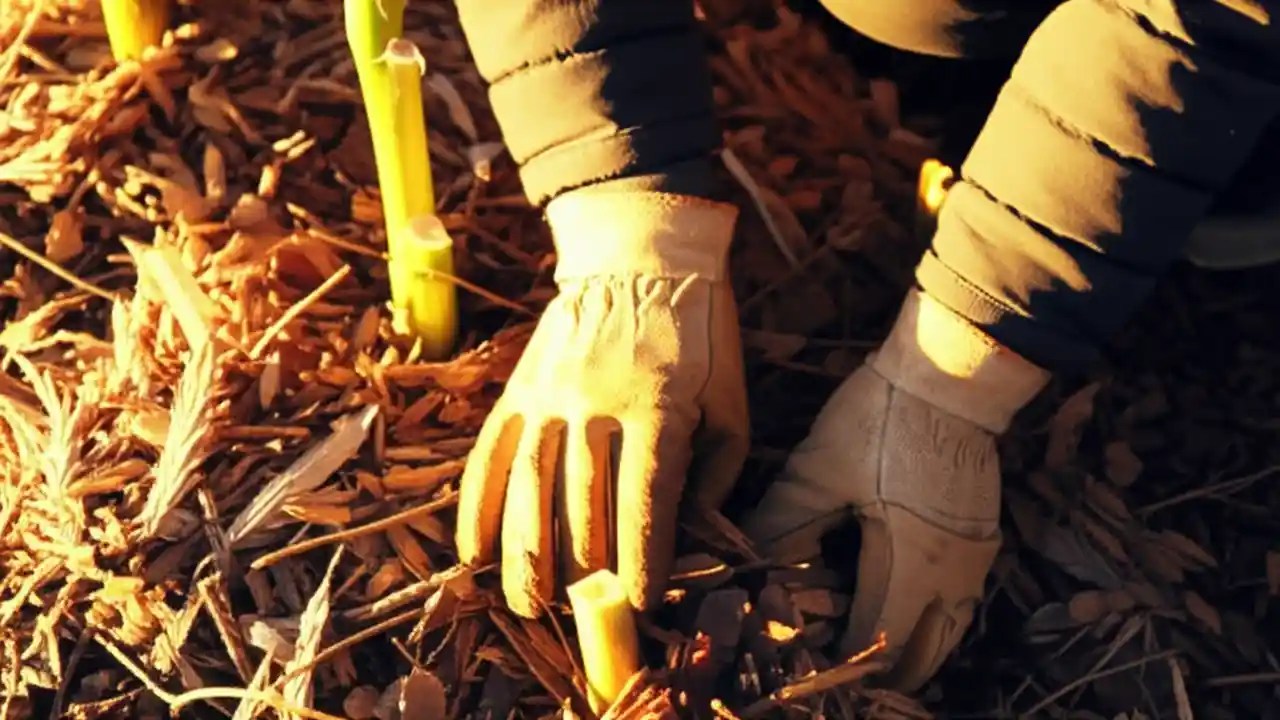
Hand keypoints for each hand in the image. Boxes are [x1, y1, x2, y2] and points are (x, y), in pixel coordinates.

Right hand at [456, 190, 748, 616]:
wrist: (640, 255)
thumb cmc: (700, 338)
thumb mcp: (729, 403)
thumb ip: (713, 474)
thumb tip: (690, 538)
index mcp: (658, 410)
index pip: (645, 500)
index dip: (641, 560)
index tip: (638, 605)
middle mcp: (597, 405)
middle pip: (582, 505)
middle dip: (583, 571)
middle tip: (580, 618)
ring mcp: (550, 397)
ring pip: (529, 488)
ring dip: (524, 554)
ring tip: (524, 605)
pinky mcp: (519, 390)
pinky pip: (490, 455)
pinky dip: (477, 506)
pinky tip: (473, 550)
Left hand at [742, 289, 1048, 690]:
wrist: (951, 373)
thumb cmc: (880, 419)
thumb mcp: (816, 473)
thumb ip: (780, 526)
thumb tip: (741, 565)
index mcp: (910, 567)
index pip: (878, 646)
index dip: (840, 662)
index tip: (806, 658)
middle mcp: (953, 577)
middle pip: (924, 657)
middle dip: (882, 667)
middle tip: (834, 657)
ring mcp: (976, 560)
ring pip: (948, 632)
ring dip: (910, 644)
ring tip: (862, 637)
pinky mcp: (984, 538)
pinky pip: (960, 602)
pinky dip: (930, 616)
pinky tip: (897, 598)